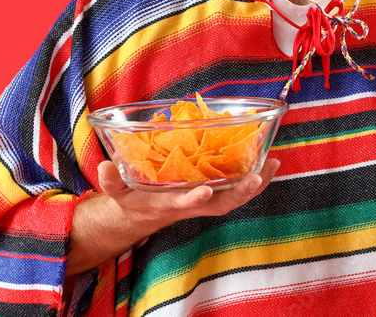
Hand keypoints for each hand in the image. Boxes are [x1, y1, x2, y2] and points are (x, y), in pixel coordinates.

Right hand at [97, 158, 280, 230]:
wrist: (144, 214)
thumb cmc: (133, 201)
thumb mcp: (117, 194)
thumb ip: (110, 182)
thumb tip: (103, 166)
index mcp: (170, 204)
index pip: (184, 204)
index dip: (195, 199)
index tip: (206, 190)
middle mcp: (193, 204)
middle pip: (222, 205)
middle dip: (240, 193)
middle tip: (256, 177)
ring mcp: (206, 200)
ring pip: (235, 197)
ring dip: (256, 184)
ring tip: (272, 163)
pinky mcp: (214, 191)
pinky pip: (238, 187)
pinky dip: (255, 177)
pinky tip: (269, 161)